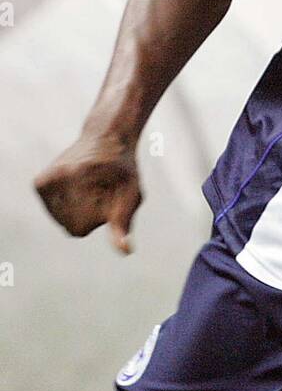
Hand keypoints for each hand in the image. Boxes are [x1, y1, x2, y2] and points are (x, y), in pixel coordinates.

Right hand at [34, 133, 142, 254]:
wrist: (108, 139)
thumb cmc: (124, 171)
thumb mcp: (131, 194)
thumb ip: (123, 223)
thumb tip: (125, 251)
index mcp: (82, 176)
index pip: (80, 227)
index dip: (97, 217)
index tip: (106, 194)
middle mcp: (62, 175)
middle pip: (69, 225)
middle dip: (87, 215)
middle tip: (99, 189)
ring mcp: (48, 178)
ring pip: (60, 219)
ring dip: (76, 210)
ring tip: (88, 186)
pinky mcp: (40, 182)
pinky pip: (51, 209)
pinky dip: (63, 204)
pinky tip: (75, 186)